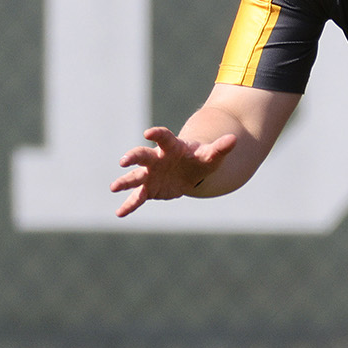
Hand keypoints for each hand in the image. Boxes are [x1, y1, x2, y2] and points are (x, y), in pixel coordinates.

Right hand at [111, 127, 235, 217]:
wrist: (192, 170)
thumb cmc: (200, 158)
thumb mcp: (212, 155)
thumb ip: (220, 148)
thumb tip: (234, 140)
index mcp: (172, 147)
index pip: (163, 138)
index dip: (157, 134)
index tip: (148, 133)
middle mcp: (157, 159)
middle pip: (143, 156)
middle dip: (133, 157)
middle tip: (124, 161)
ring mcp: (151, 174)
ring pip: (136, 177)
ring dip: (125, 181)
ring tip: (114, 187)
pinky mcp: (149, 188)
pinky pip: (138, 197)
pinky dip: (129, 205)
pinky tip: (119, 214)